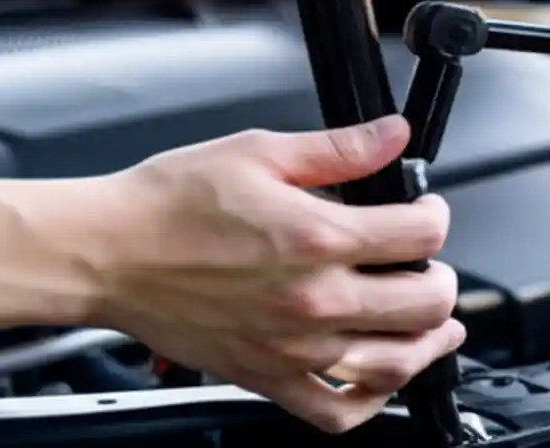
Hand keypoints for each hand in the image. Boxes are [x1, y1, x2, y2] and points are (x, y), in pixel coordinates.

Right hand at [92, 116, 459, 432]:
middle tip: (432, 266)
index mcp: (318, 238)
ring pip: (396, 363)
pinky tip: (383, 378)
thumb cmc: (169, 204)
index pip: (422, 234)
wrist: (106, 253)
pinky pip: (337, 412)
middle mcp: (314, 299)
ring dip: (428, 343)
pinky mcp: (266, 379)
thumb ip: (339, 149)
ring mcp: (294, 348)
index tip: (426, 211)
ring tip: (436, 326)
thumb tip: (393, 135)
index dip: (436, 215)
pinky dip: (373, 401)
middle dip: (443, 280)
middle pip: (425, 304)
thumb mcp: (261, 152)